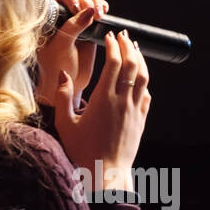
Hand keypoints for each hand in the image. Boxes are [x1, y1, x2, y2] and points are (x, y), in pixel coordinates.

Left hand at [34, 0, 108, 106]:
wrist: (69, 84)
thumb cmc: (57, 67)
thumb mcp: (62, 47)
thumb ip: (73, 28)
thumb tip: (89, 10)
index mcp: (49, 18)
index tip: (77, 8)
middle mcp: (61, 15)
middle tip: (93, 13)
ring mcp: (75, 19)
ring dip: (95, 1)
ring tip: (100, 14)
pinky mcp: (89, 25)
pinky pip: (96, 8)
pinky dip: (102, 6)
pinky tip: (104, 12)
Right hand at [52, 29, 150, 191]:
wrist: (106, 174)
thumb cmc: (83, 151)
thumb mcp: (65, 124)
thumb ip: (63, 97)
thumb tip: (64, 75)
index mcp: (103, 99)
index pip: (114, 63)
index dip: (113, 46)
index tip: (109, 36)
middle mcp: (122, 101)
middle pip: (131, 64)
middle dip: (128, 46)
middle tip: (123, 35)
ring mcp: (135, 110)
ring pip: (143, 77)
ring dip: (140, 60)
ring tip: (135, 49)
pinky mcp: (141, 120)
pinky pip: (146, 95)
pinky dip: (143, 82)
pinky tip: (139, 78)